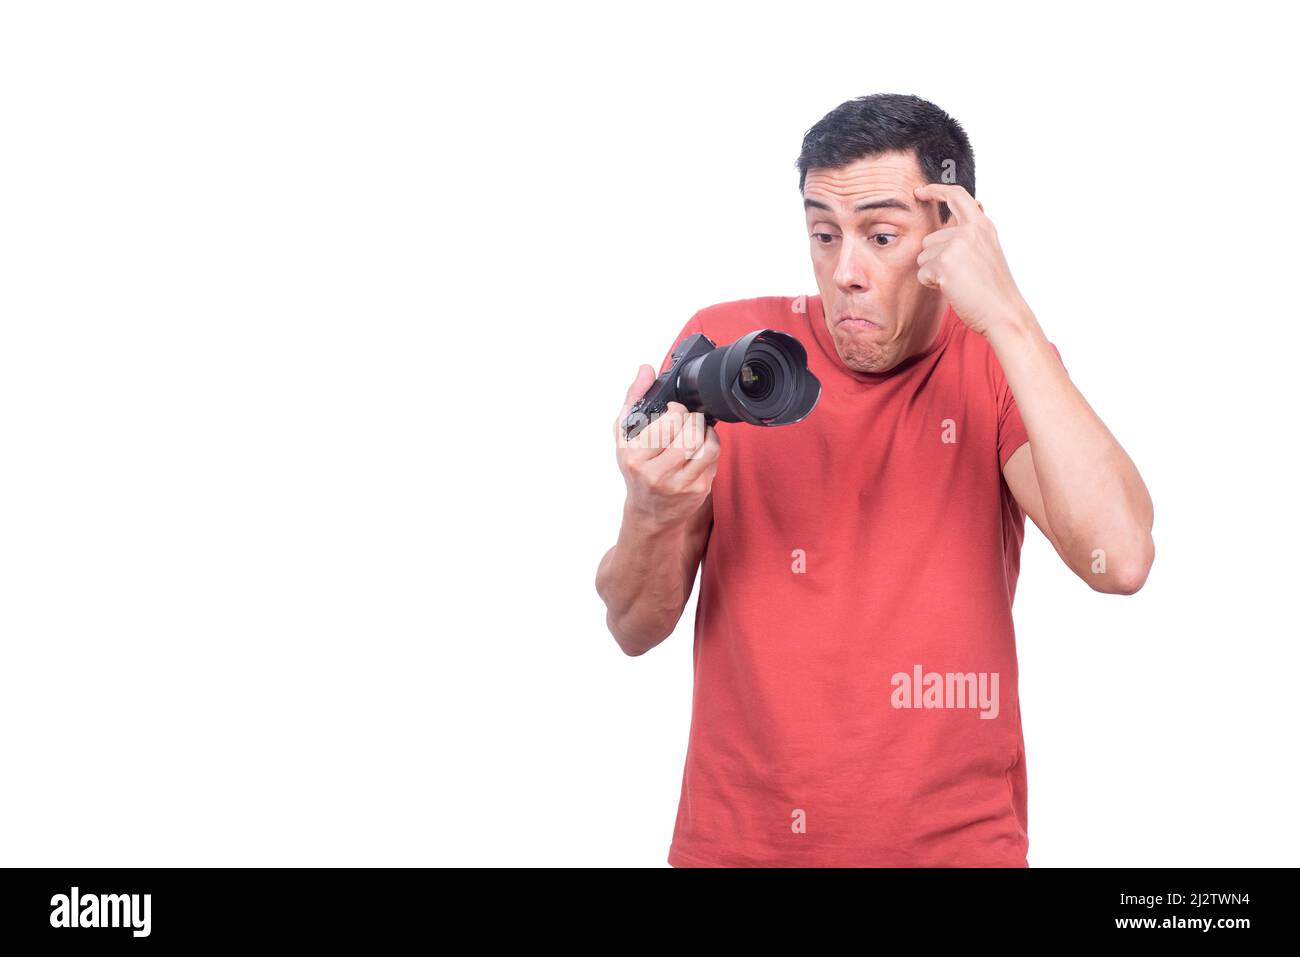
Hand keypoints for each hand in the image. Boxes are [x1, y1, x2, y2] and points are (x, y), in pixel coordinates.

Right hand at [612, 364, 720, 527]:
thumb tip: (645, 370)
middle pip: (690, 432)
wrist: (649, 513)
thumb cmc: (636, 469)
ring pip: (707, 444)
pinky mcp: (698, 490)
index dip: (677, 411)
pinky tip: (699, 448)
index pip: (668, 422)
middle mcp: (655, 472)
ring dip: (705, 432)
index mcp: (634, 455)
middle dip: (692, 419)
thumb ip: (633, 399)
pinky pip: (714, 458)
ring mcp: (678, 484)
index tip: (673, 412)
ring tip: (695, 432)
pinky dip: (710, 446)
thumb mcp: (625, 436)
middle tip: (687, 420)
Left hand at [913, 183, 1030, 337]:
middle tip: (962, 276)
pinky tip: (953, 289)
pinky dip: (932, 285)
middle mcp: (969, 231)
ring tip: (960, 282)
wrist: (1003, 313)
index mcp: (981, 225)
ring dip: (934, 272)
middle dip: (936, 260)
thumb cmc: (994, 288)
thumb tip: (963, 213)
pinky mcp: (943, 264)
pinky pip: (922, 273)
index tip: (919, 191)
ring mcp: (955, 246)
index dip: (936, 190)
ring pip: (923, 257)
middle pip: (929, 239)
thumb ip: (972, 233)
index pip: (957, 196)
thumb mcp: (988, 249)